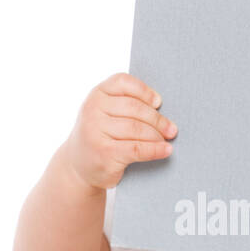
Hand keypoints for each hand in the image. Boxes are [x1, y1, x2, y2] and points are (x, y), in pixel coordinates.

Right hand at [63, 73, 176, 190]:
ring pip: (137, 129)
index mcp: (96, 94)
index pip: (123, 82)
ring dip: (157, 135)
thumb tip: (160, 105)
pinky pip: (137, 148)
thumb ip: (124, 103)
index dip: (144, 91)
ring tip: (167, 140)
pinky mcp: (105, 153)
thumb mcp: (104, 113)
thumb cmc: (99, 136)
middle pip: (134, 108)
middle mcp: (92, 110)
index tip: (158, 103)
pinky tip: (166, 150)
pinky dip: (155, 149)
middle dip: (157, 119)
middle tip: (172, 129)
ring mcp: (96, 131)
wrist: (78, 167)